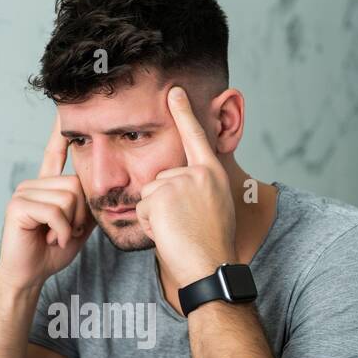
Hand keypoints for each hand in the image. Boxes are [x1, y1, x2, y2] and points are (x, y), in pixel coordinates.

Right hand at [0, 114, 95, 291]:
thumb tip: (108, 192)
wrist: (29, 275)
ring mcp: (23, 193)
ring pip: (67, 198)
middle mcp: (33, 184)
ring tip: (55, 236)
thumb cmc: (51, 252)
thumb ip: (89, 207)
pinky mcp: (18, 206)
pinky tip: (49, 239)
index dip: (59, 134)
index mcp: (46, 186)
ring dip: (69, 225)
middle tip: (66, 232)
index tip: (62, 112)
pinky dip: (60, 231)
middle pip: (76, 185)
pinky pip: (55, 212)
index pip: (54, 153)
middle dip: (80, 215)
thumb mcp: (79, 227)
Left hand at [134, 86, 235, 287]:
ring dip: (156, 216)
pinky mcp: (162, 195)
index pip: (196, 136)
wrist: (210, 267)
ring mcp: (179, 182)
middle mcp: (198, 172)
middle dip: (163, 205)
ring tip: (178, 230)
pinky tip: (170, 234)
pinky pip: (142, 208)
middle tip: (185, 225)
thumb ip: (199, 187)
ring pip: (149, 194)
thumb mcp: (214, 207)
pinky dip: (150, 225)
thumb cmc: (212, 246)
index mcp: (212, 173)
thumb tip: (179, 181)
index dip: (184, 112)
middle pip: (160, 179)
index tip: (174, 90)